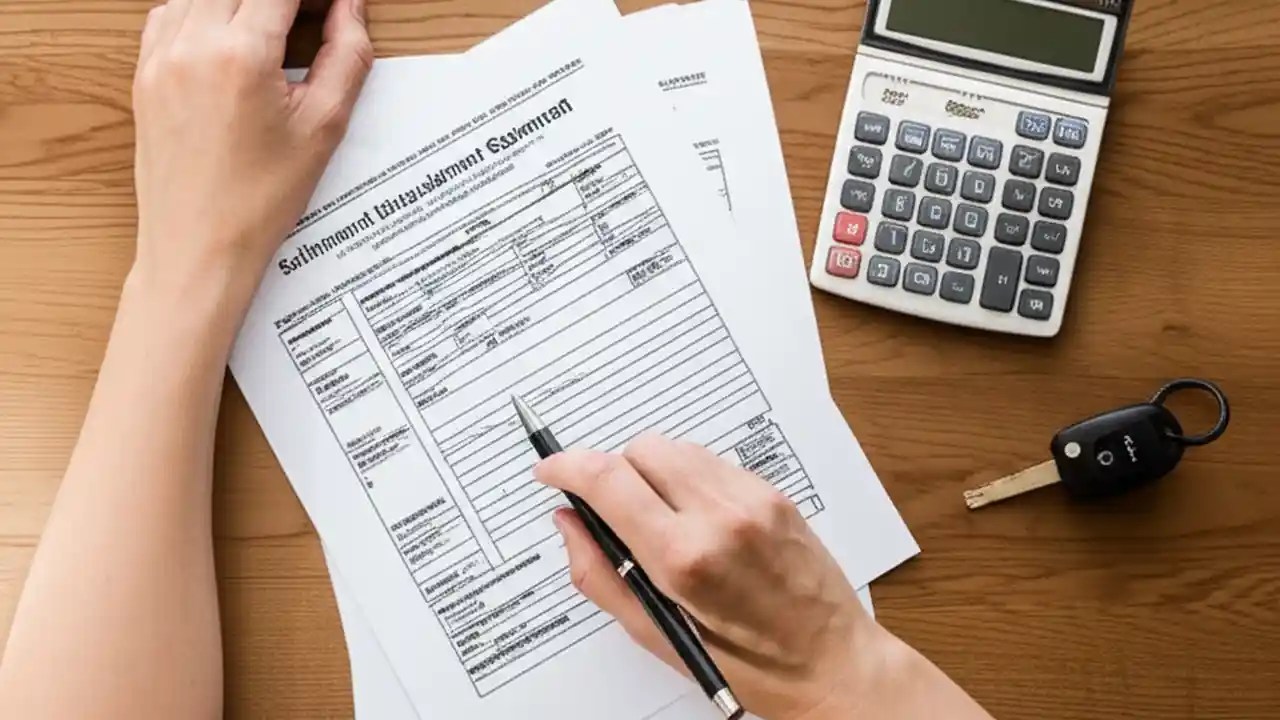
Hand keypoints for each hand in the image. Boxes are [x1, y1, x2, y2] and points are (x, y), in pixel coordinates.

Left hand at [130, 0, 371, 305]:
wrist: (199, 247)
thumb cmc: (260, 201)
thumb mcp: (323, 127)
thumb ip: (346, 55)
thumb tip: (352, 7)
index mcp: (240, 54)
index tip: (333, 6)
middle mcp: (191, 45)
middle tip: (312, 16)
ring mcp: (160, 57)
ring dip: (243, 2)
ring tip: (275, 31)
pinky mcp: (144, 74)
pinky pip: (170, 14)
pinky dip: (203, 11)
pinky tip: (231, 37)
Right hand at [535, 434, 886, 719]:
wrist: (833, 663)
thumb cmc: (751, 667)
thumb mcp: (659, 636)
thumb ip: (600, 575)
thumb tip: (568, 524)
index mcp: (684, 557)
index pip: (607, 480)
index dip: (567, 468)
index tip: (550, 472)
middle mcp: (720, 515)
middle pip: (639, 449)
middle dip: (613, 472)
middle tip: (609, 511)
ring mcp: (752, 498)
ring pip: (675, 448)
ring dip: (651, 472)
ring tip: (656, 519)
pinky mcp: (774, 492)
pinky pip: (712, 462)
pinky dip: (689, 479)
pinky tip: (695, 519)